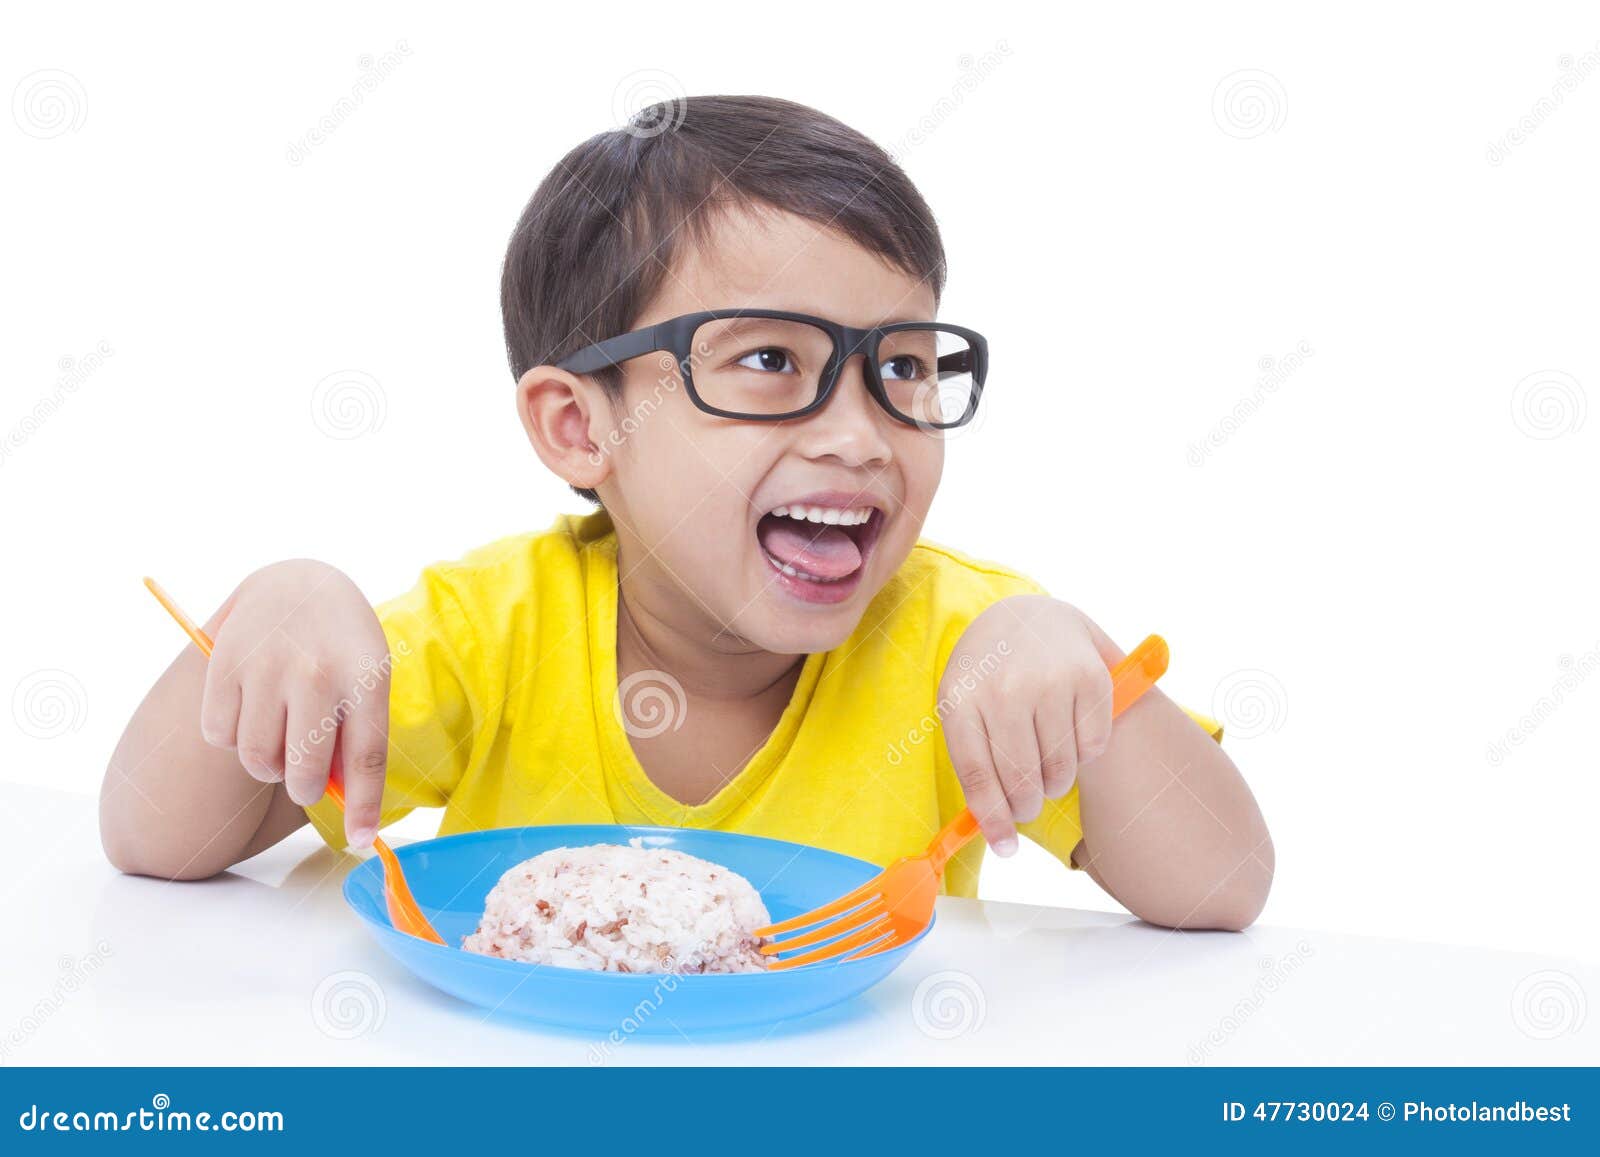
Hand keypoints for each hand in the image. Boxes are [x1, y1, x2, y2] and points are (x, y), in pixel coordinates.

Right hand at [198, 560, 389, 846]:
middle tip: (305, 777)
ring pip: (258, 760)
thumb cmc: (343, 647)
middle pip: (305, 770)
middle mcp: (316, 671)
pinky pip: (220, 736)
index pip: (367, 757)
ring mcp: (268, 666)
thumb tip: (341, 803)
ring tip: (279, 737)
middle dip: (306, 789)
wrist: (300, 582)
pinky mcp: (224, 664)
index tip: (362, 842)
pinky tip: (251, 708)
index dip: (364, 807)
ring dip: (267, 765)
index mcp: (365, 676)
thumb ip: (355, 735)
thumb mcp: (366, 677)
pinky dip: (233, 736)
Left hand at [939, 595, 1115, 855]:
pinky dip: (1084, 754)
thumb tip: (997, 834)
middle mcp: (1005, 688)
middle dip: (1026, 807)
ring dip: (1055, 781)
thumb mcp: (964, 706)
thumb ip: (974, 764)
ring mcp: (1050, 681)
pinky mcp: (1090, 678)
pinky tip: (1069, 729)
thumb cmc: (989, 677)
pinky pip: (1093, 749)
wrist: (1028, 616)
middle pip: (1022, 782)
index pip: (978, 776)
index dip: (993, 821)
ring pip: (1060, 772)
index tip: (1006, 848)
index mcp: (962, 698)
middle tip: (1027, 804)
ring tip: (1044, 759)